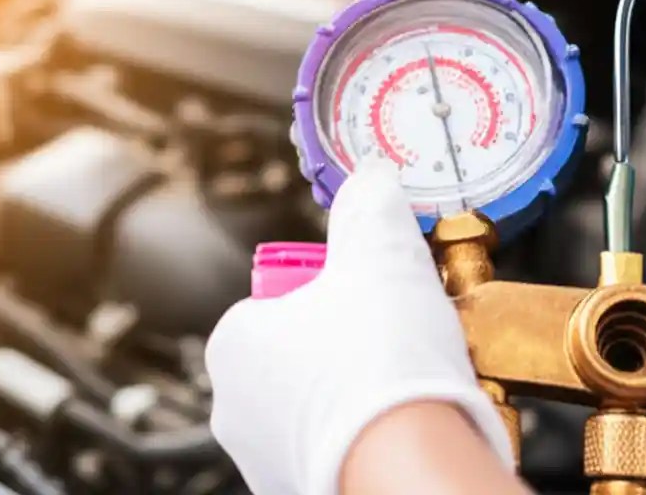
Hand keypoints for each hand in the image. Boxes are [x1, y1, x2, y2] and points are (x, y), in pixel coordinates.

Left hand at [205, 160, 513, 494]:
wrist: (410, 468)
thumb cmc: (382, 371)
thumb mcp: (381, 255)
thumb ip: (371, 207)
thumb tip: (371, 181)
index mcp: (234, 339)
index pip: (282, 297)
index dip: (336, 292)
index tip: (369, 298)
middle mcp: (235, 405)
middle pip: (303, 354)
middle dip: (349, 347)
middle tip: (393, 342)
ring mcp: (265, 456)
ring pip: (320, 407)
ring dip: (358, 397)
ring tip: (404, 390)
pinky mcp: (302, 490)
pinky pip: (337, 452)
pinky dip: (366, 442)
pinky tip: (402, 432)